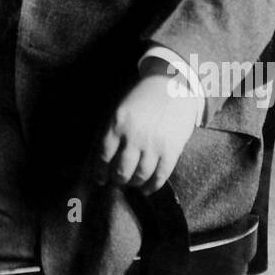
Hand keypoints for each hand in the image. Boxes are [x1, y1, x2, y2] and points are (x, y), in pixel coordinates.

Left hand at [92, 75, 197, 193]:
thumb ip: (113, 131)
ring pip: (140, 175)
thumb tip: (105, 159)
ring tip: (132, 183)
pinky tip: (147, 188)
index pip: (103, 155)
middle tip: (118, 181)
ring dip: (134, 183)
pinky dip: (152, 186)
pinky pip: (160, 176)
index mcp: (117, 123)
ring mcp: (153, 144)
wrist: (174, 85)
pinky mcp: (171, 150)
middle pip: (121, 170)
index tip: (100, 179)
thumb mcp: (122, 108)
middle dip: (117, 180)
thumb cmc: (144, 97)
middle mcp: (134, 136)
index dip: (100, 171)